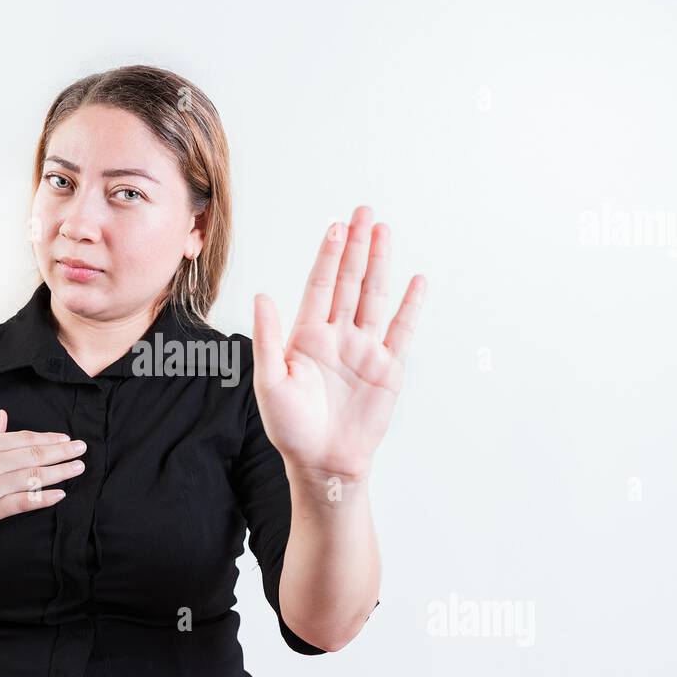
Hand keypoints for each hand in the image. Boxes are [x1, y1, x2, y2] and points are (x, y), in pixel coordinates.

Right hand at [0, 409, 86, 543]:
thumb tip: (2, 417)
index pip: (24, 439)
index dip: (48, 439)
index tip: (66, 439)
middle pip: (35, 455)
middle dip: (63, 452)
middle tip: (82, 449)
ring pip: (34, 477)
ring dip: (60, 472)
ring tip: (78, 468)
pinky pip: (25, 502)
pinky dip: (44, 498)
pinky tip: (60, 494)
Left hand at [252, 205, 425, 483]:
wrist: (322, 464)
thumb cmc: (291, 428)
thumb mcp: (269, 381)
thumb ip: (268, 337)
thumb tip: (261, 296)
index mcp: (307, 336)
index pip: (321, 285)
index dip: (329, 256)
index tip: (336, 227)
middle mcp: (337, 336)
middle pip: (350, 282)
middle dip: (356, 246)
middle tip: (363, 212)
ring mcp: (364, 349)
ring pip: (374, 297)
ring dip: (380, 264)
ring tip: (384, 232)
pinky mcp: (387, 368)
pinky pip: (401, 331)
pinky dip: (409, 306)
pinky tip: (415, 281)